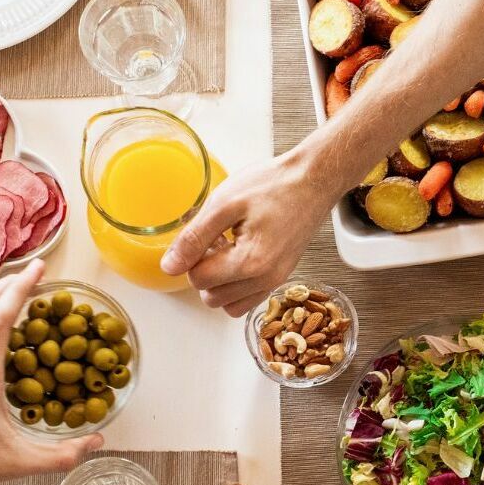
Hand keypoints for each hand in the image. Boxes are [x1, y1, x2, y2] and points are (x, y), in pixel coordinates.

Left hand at [161, 152, 330, 316]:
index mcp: (251, 261)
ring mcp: (277, 280)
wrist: (313, 179)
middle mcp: (266, 278)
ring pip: (229, 304)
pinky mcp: (282, 276)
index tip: (205, 235)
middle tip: (215, 241)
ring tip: (228, 249)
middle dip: (205, 272)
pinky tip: (241, 256)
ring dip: (220, 282)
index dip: (192, 257)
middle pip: (211, 297)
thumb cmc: (274, 185)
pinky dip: (237, 285)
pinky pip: (249, 298)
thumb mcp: (224, 204)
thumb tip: (170, 266)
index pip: (198, 279)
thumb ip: (194, 238)